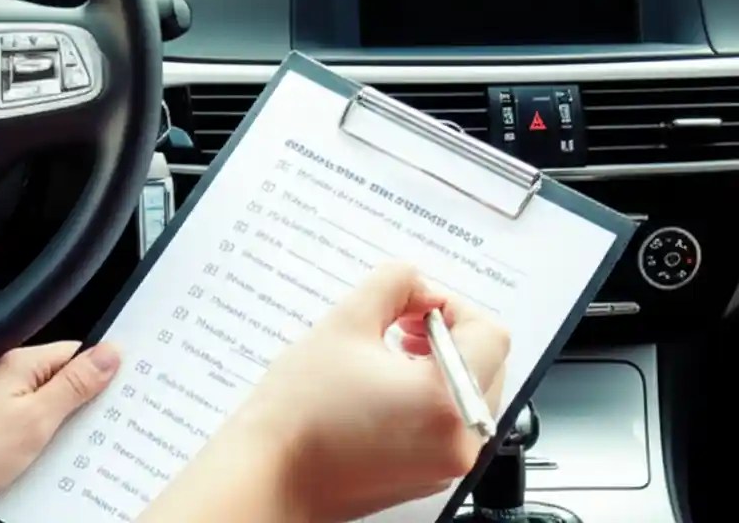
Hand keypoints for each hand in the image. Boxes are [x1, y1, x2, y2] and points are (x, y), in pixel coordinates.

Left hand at [0, 341, 119, 522]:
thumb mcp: (36, 418)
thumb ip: (74, 385)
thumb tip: (108, 353)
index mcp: (20, 365)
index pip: (76, 353)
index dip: (106, 368)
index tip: (132, 384)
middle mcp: (10, 383)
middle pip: (67, 383)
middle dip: (92, 403)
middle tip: (117, 423)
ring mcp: (3, 411)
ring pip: (54, 414)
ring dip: (72, 430)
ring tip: (88, 448)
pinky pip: (38, 436)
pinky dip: (52, 448)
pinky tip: (60, 464)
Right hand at [139, 262, 508, 522]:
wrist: (271, 471)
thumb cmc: (301, 407)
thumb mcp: (345, 322)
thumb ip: (392, 285)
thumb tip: (417, 283)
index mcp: (447, 400)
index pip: (489, 334)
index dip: (452, 306)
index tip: (414, 306)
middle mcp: (460, 441)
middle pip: (487, 365)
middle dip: (447, 335)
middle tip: (400, 325)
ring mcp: (446, 465)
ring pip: (469, 394)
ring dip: (439, 364)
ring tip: (387, 357)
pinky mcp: (428, 478)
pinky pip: (449, 425)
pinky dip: (429, 399)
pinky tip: (381, 390)